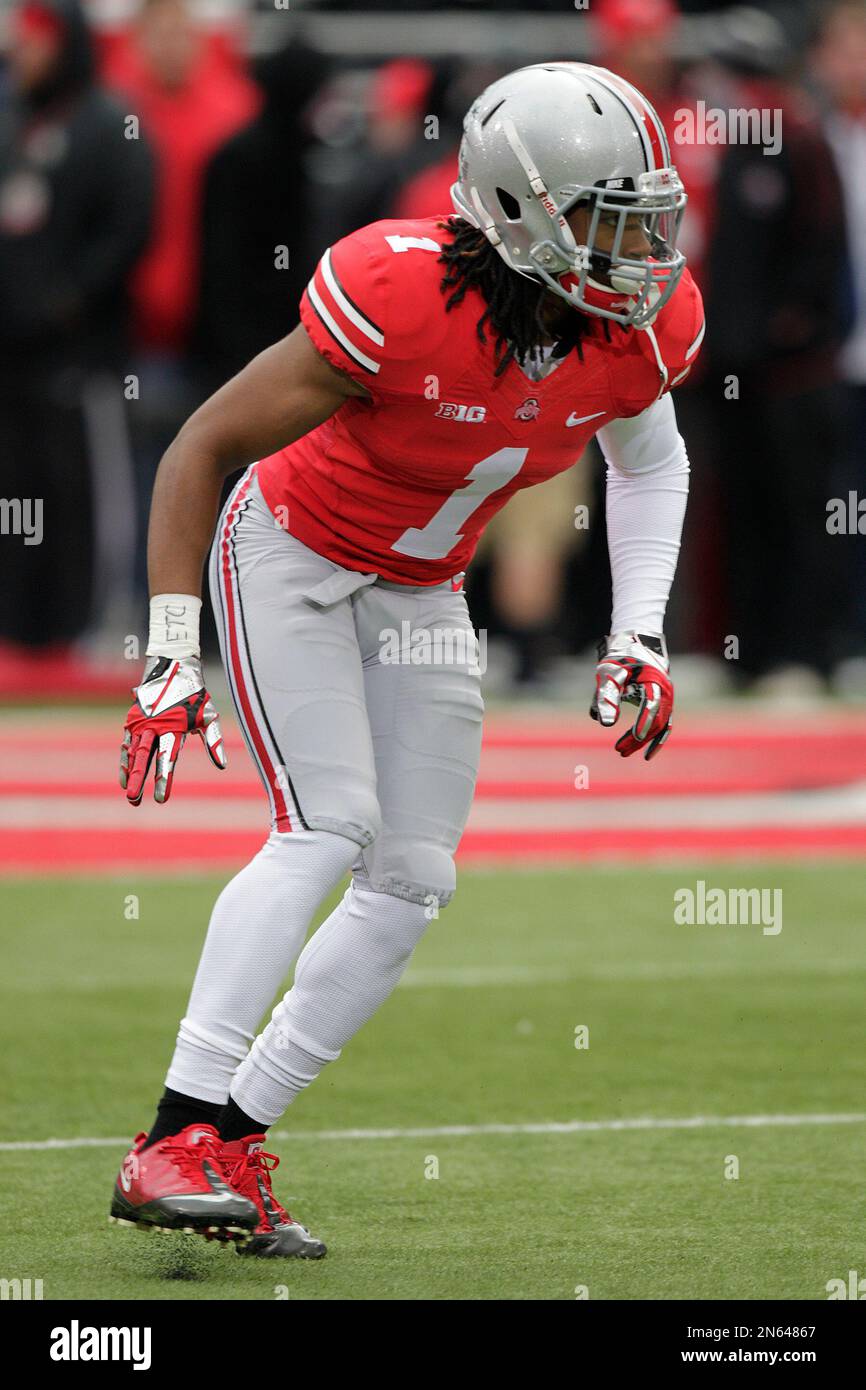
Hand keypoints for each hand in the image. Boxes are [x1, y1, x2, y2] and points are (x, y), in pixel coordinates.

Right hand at [120, 656, 226, 804]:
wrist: (174, 666)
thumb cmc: (195, 695)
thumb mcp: (209, 715)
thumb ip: (214, 740)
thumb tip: (222, 766)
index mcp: (173, 727)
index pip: (167, 759)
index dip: (163, 780)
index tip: (160, 799)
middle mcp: (153, 725)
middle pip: (144, 758)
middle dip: (139, 780)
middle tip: (134, 801)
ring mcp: (141, 722)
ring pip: (132, 753)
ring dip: (130, 774)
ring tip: (130, 795)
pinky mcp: (133, 720)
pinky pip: (127, 744)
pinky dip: (125, 760)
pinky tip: (124, 777)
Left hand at [590, 632, 672, 759]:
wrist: (636, 642)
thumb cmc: (620, 657)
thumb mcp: (609, 673)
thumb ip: (607, 696)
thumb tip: (606, 724)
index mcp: (654, 680)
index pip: (652, 705)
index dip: (644, 722)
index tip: (634, 738)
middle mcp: (666, 691)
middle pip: (656, 720)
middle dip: (638, 737)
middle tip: (619, 750)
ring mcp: (667, 698)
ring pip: (660, 725)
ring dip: (643, 740)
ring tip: (623, 752)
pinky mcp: (664, 703)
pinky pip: (664, 725)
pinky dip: (657, 740)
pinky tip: (646, 754)